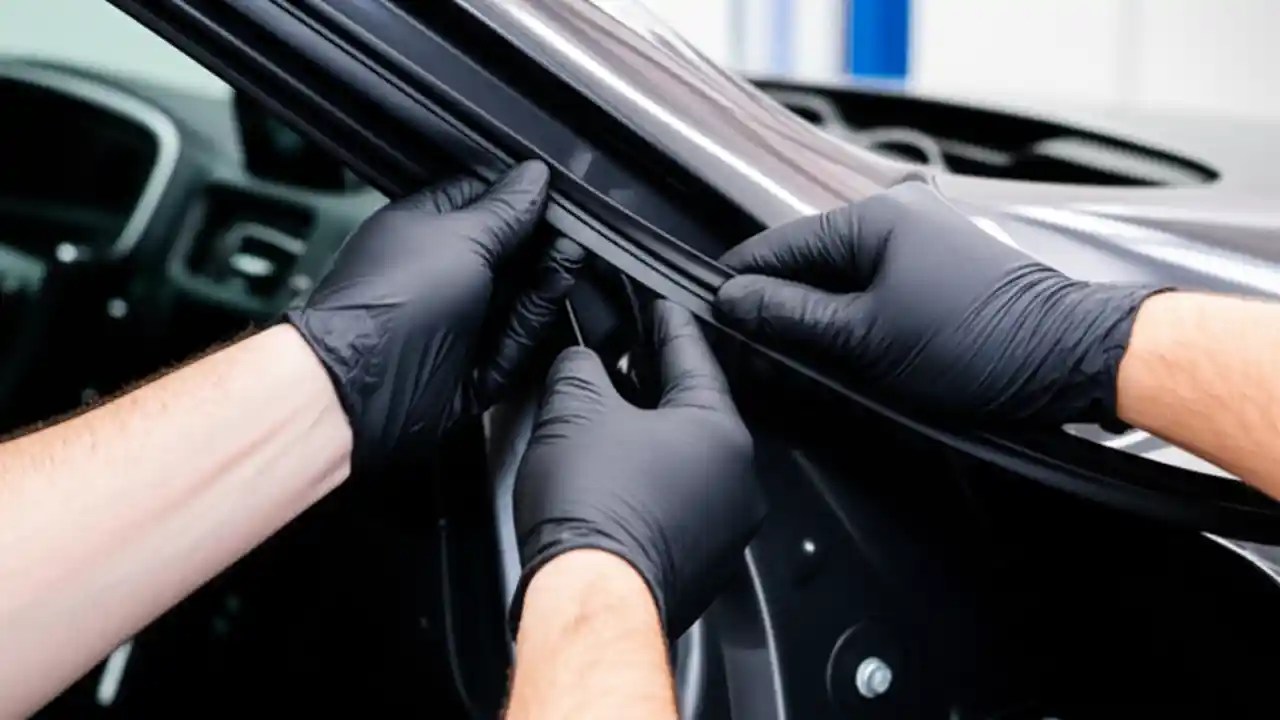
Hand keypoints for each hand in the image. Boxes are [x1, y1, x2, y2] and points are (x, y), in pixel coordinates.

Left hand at [286, 161, 583, 468]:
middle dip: (542, 243)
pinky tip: (552, 294)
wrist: (368, 382)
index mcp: (426, 231)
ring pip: (518, 299)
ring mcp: (458, 322)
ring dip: (545, 280)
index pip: (482, 201)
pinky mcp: (474, 366)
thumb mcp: (462, 236)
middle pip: (508, 253)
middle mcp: (443, 275)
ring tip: (568, 259)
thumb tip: (536, 175)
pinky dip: (534, 321)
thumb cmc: (394, 298)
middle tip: (573, 232)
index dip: (520, 197)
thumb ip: (507, 209)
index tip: (558, 196)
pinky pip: (517, 344)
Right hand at [512, 301, 760, 638]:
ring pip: (687, 462)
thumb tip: (580, 361)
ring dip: (650, 438)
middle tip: (626, 357)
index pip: (694, 357)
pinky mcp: (701, 564)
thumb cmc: (593, 510)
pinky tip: (614, 479)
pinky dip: (650, 485)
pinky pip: (678, 505)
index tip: (660, 305)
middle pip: (694, 412)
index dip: (668, 324)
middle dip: (655, 384)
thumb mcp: (574, 410)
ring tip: (608, 420)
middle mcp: (737, 480)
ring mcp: (724, 528)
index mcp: (721, 432)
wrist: (590, 599)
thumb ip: (580, 368)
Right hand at [715, 181, 1169, 424]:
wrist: (1069, 357)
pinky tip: (843, 350)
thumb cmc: (981, 344)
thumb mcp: (866, 338)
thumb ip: (790, 316)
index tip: (711, 314)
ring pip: (839, 277)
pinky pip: (872, 285)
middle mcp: (897, 213)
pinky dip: (850, 315)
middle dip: (777, 305)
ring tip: (795, 358)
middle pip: (807, 260)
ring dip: (814, 315)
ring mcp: (921, 237)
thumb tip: (734, 300)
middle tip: (752, 351)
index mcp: (874, 216)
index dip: (740, 283)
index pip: (779, 245)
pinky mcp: (938, 266)